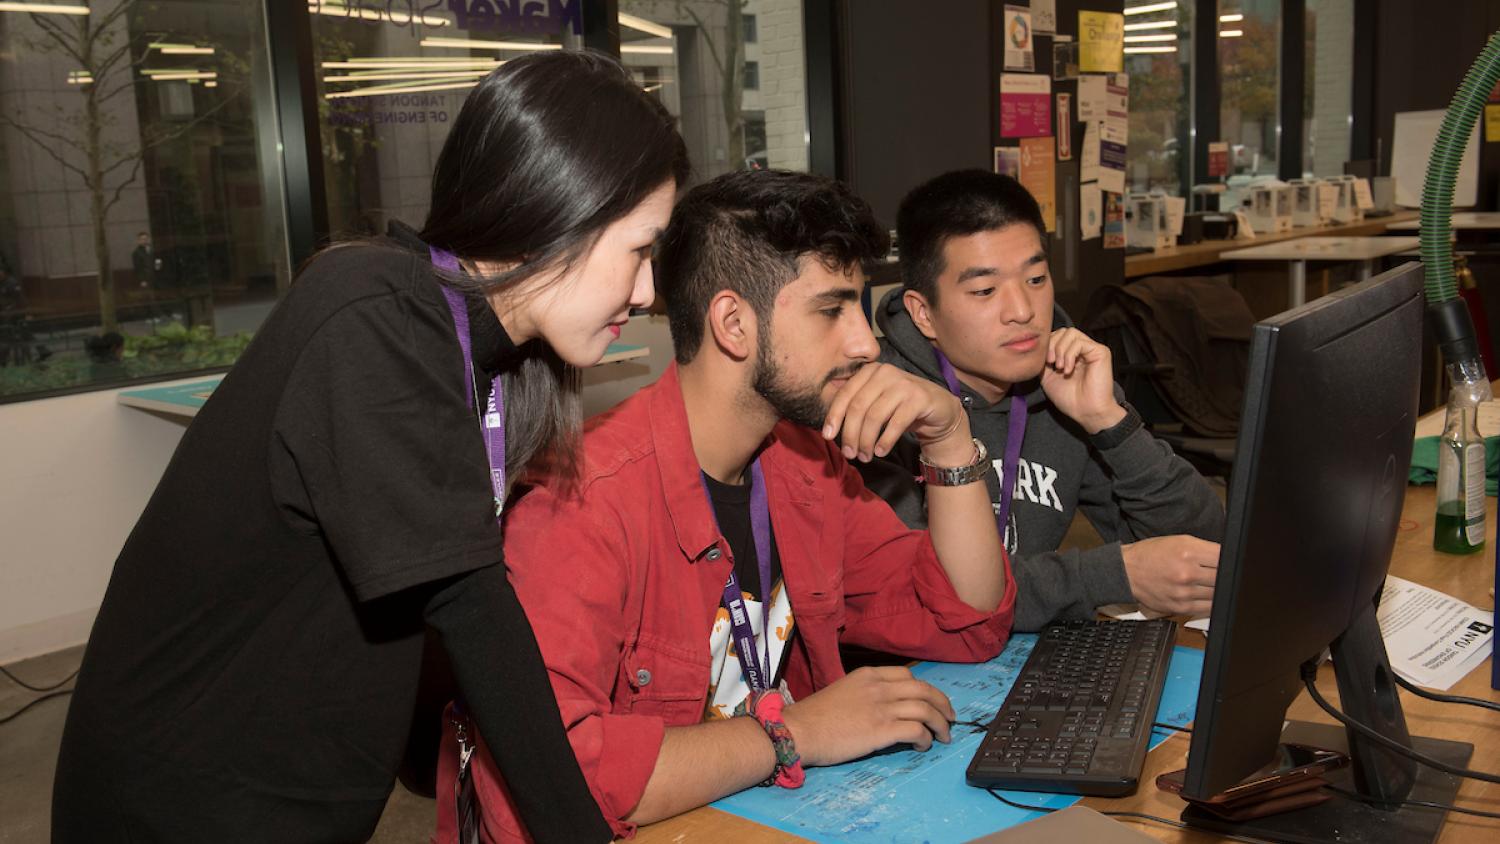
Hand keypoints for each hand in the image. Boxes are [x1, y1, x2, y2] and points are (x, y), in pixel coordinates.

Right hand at [781, 666, 955, 765]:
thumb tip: (883, 708)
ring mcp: (882, 707)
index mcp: (868, 674)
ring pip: (926, 709)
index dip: (926, 690)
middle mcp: (879, 687)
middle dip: (943, 705)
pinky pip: (917, 730)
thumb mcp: (842, 692)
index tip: (933, 702)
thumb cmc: (814, 717)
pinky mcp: (882, 729)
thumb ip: (865, 694)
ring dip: (941, 724)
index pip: (908, 676)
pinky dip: (926, 738)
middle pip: (924, 690)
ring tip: (944, 737)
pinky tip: (923, 746)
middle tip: (950, 718)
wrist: (798, 731)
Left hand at [821, 363, 969, 464]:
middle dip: (850, 434)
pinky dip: (885, 441)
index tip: (828, 437)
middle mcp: (885, 373)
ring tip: (865, 457)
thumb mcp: (875, 404)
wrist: (939, 409)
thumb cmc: (900, 409)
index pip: (845, 394)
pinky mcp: (919, 398)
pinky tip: (880, 451)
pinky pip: (895, 423)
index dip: (834, 416)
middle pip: (858, 407)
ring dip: (866, 441)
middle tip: (849, 454)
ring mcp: (903, 384)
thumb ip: (855, 410)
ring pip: (875, 417)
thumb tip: (830, 431)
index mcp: (870, 371)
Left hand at [1040, 328, 1125, 434]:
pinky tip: (1068, 369)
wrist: (1085, 411)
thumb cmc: (1069, 398)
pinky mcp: (1100, 351)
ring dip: (1060, 350)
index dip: (1047, 345)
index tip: (1044, 363)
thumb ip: (1043, 361)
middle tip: (1050, 363)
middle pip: (1062, 331)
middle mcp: (1082, 349)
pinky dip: (1070, 354)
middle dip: (1051, 345)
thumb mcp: (1047, 377)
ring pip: (1070, 333)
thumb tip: (1038, 348)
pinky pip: (1080, 342)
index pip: (1056, 336)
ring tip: (1060, 367)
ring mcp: (1092, 349)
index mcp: (1071, 354)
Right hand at [1120, 535, 1220, 616]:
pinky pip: (1208, 608)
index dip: (1229, 559)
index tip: (1230, 561)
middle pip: (1223, 577)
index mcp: (1187, 552)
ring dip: (1218, 588)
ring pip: (1218, 594)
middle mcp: (1186, 573)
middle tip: (1218, 572)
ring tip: (1210, 582)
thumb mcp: (1179, 541)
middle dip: (1224, 574)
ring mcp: (1184, 592)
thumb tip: (1226, 558)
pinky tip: (1208, 594)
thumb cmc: (1150, 554)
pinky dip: (1212, 602)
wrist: (1127, 572)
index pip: (1224, 557)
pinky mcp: (1180, 607)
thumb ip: (1204, 548)